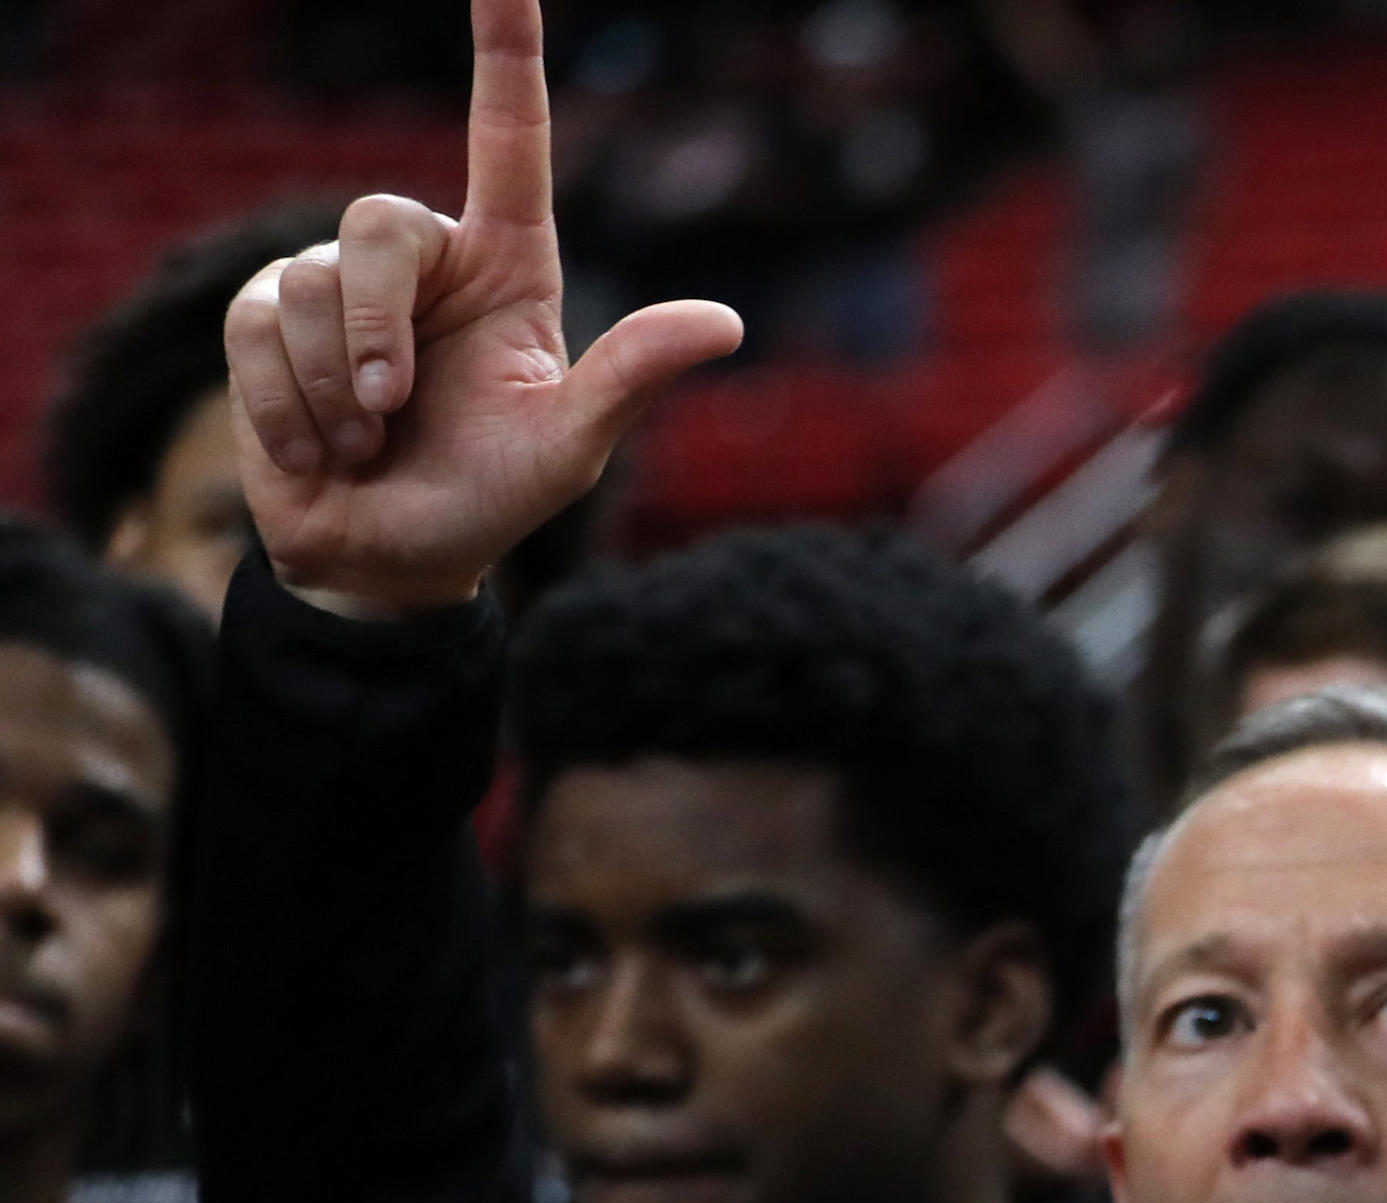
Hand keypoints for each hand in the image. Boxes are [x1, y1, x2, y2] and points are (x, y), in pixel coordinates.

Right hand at [222, 0, 737, 614]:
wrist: (392, 560)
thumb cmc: (492, 496)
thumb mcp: (570, 447)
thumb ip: (632, 379)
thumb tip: (726, 324)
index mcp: (507, 264)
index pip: (506, 137)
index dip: (504, 52)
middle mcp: (423, 259)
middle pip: (374, 223)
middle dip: (376, 328)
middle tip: (395, 407)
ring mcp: (332, 283)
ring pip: (305, 287)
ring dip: (337, 388)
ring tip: (369, 439)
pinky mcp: (260, 318)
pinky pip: (254, 330)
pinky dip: (291, 408)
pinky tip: (321, 447)